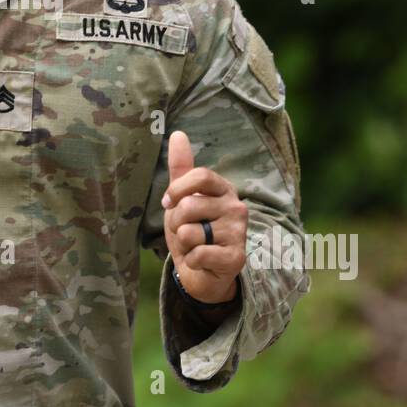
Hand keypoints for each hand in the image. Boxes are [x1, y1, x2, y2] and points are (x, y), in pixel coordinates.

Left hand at [161, 130, 246, 304]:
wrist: (204, 273)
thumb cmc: (194, 231)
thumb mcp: (184, 199)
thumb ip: (182, 168)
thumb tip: (178, 133)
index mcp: (224, 189)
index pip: (199, 176)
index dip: (177, 189)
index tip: (168, 202)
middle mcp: (237, 207)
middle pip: (188, 207)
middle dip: (176, 224)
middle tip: (186, 233)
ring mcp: (239, 233)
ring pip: (189, 232)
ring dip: (183, 244)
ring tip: (195, 246)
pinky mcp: (236, 258)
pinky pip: (197, 254)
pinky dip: (191, 260)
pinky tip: (202, 261)